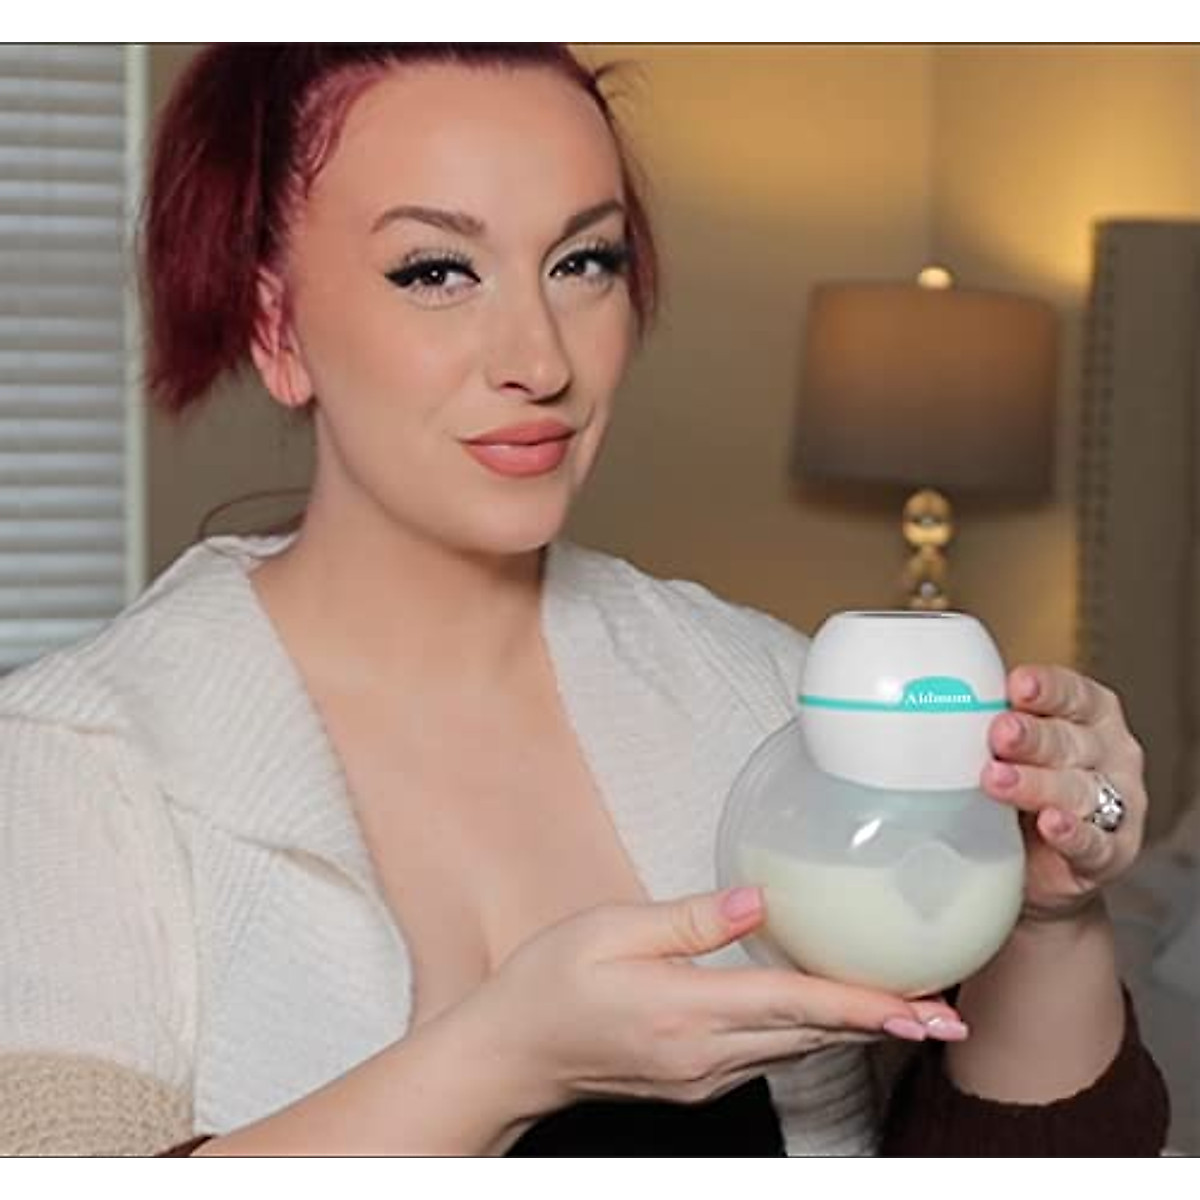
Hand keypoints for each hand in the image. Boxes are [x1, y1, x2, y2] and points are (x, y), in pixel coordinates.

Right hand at [464, 886, 966, 1116]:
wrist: (512, 1055)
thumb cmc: (549, 983)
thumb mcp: (609, 930)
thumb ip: (689, 919)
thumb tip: (759, 901)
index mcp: (685, 1012)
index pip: (795, 1007)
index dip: (865, 1007)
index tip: (924, 1010)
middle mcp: (706, 1055)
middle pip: (813, 1038)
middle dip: (885, 1027)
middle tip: (949, 1016)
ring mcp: (704, 1075)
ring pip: (798, 1051)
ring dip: (856, 1033)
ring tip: (913, 1015)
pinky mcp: (697, 1080)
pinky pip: (771, 1055)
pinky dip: (813, 1035)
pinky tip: (834, 1015)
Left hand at [981, 664, 1146, 921]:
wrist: (1038, 864)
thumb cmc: (1020, 785)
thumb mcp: (1004, 748)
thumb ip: (982, 724)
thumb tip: (922, 701)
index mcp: (1087, 714)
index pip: (1072, 693)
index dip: (1047, 688)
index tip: (1018, 685)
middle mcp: (1109, 753)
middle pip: (1069, 740)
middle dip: (1032, 736)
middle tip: (999, 733)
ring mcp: (1117, 803)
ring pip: (1078, 789)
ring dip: (1037, 784)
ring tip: (996, 780)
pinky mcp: (1112, 851)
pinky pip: (1094, 842)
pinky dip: (1072, 834)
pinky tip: (1050, 824)